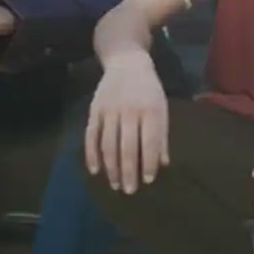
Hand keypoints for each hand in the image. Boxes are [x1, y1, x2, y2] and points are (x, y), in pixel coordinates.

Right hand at [85, 53, 168, 193]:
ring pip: (108, 144)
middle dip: (128, 171)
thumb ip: (161, 136)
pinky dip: (92, 154)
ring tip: (115, 184)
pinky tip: (95, 170)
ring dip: (111, 167)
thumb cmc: (149, 89)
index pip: (150, 141)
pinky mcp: (95, 110)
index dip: (148, 162)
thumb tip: (163, 164)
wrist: (127, 63)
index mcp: (151, 110)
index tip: (148, 181)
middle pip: (127, 146)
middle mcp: (130, 111)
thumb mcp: (161, 108)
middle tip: (129, 191)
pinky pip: (91, 136)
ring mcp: (110, 110)